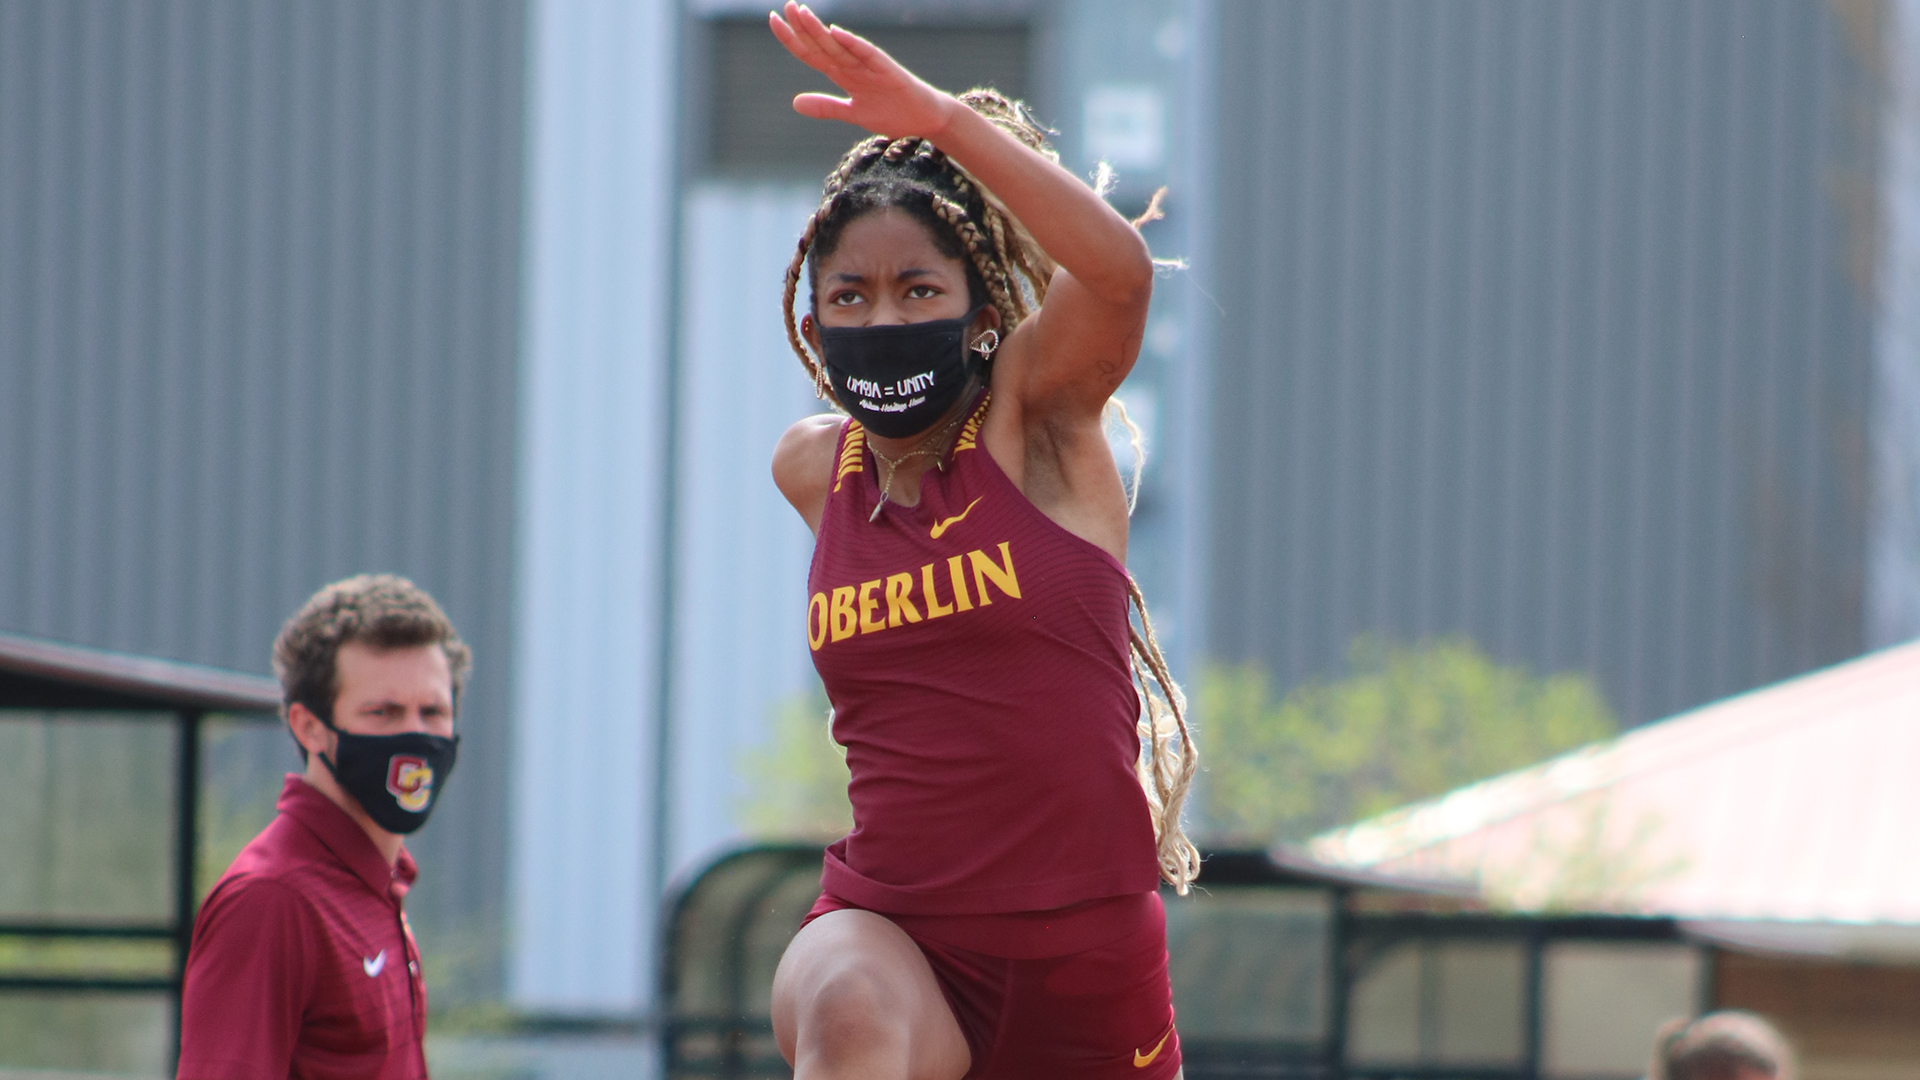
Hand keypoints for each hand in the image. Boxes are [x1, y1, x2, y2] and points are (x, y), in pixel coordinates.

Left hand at [768, 2, 958, 138]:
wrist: (924, 118)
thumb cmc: (891, 112)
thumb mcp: (852, 113)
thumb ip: (826, 107)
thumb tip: (795, 103)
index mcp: (842, 73)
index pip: (811, 52)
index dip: (792, 39)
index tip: (773, 21)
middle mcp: (852, 65)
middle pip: (821, 44)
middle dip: (802, 27)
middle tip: (785, 7)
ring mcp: (868, 66)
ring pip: (839, 46)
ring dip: (820, 31)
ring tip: (801, 14)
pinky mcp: (887, 70)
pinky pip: (867, 54)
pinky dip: (852, 44)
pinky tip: (836, 33)